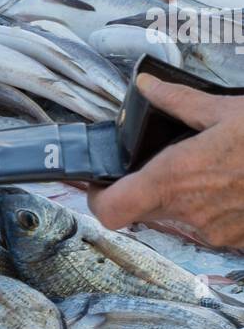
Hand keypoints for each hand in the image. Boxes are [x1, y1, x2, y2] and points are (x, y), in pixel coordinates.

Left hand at [88, 74, 243, 247]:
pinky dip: (215, 208)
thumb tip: (148, 86)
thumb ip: (179, 102)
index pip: (111, 210)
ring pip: (179, 219)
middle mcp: (190, 212)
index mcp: (175, 177)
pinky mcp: (239, 242)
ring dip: (184, 198)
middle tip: (160, 163)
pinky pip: (212, 228)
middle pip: (143, 211)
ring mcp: (216, 232)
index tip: (102, 181)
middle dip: (145, 189)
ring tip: (211, 168)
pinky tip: (233, 184)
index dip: (98, 198)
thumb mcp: (227, 110)